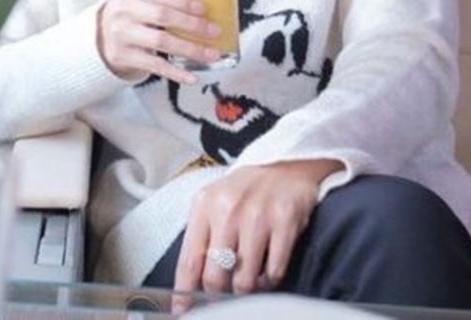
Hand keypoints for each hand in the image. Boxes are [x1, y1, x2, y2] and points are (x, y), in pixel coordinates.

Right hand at [95, 0, 223, 84]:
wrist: (100, 33)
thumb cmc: (133, 9)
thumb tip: (211, 0)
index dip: (182, 0)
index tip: (204, 8)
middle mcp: (124, 11)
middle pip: (162, 16)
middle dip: (193, 25)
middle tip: (215, 31)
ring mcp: (122, 35)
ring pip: (161, 42)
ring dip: (190, 49)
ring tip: (212, 53)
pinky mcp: (124, 57)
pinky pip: (155, 66)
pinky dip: (176, 73)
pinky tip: (192, 76)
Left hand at [173, 159, 342, 301]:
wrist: (286, 165)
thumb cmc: (246, 191)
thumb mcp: (215, 204)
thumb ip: (201, 239)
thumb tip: (188, 286)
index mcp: (205, 205)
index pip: (189, 260)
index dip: (185, 293)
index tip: (183, 311)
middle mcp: (229, 210)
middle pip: (215, 276)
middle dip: (218, 295)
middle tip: (224, 296)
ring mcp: (259, 216)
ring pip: (245, 280)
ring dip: (246, 289)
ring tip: (248, 281)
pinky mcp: (286, 221)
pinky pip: (274, 271)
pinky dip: (270, 281)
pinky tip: (267, 272)